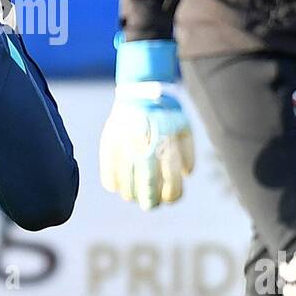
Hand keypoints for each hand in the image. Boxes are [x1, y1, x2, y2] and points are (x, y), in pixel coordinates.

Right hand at [99, 38, 194, 208]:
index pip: (171, 182)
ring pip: (126, 183)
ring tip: (134, 197)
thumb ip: (188, 153)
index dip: (172, 195)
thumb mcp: (184, 127)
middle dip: (150, 201)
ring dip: (131, 194)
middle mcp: (146, 147)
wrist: (141, 91)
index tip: (169, 198)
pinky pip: (108, 171)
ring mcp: (126, 146)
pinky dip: (112, 183)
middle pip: (148, 187)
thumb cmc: (165, 111)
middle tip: (150, 205)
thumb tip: (186, 175)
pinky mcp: (109, 144)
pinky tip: (117, 187)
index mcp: (167, 145)